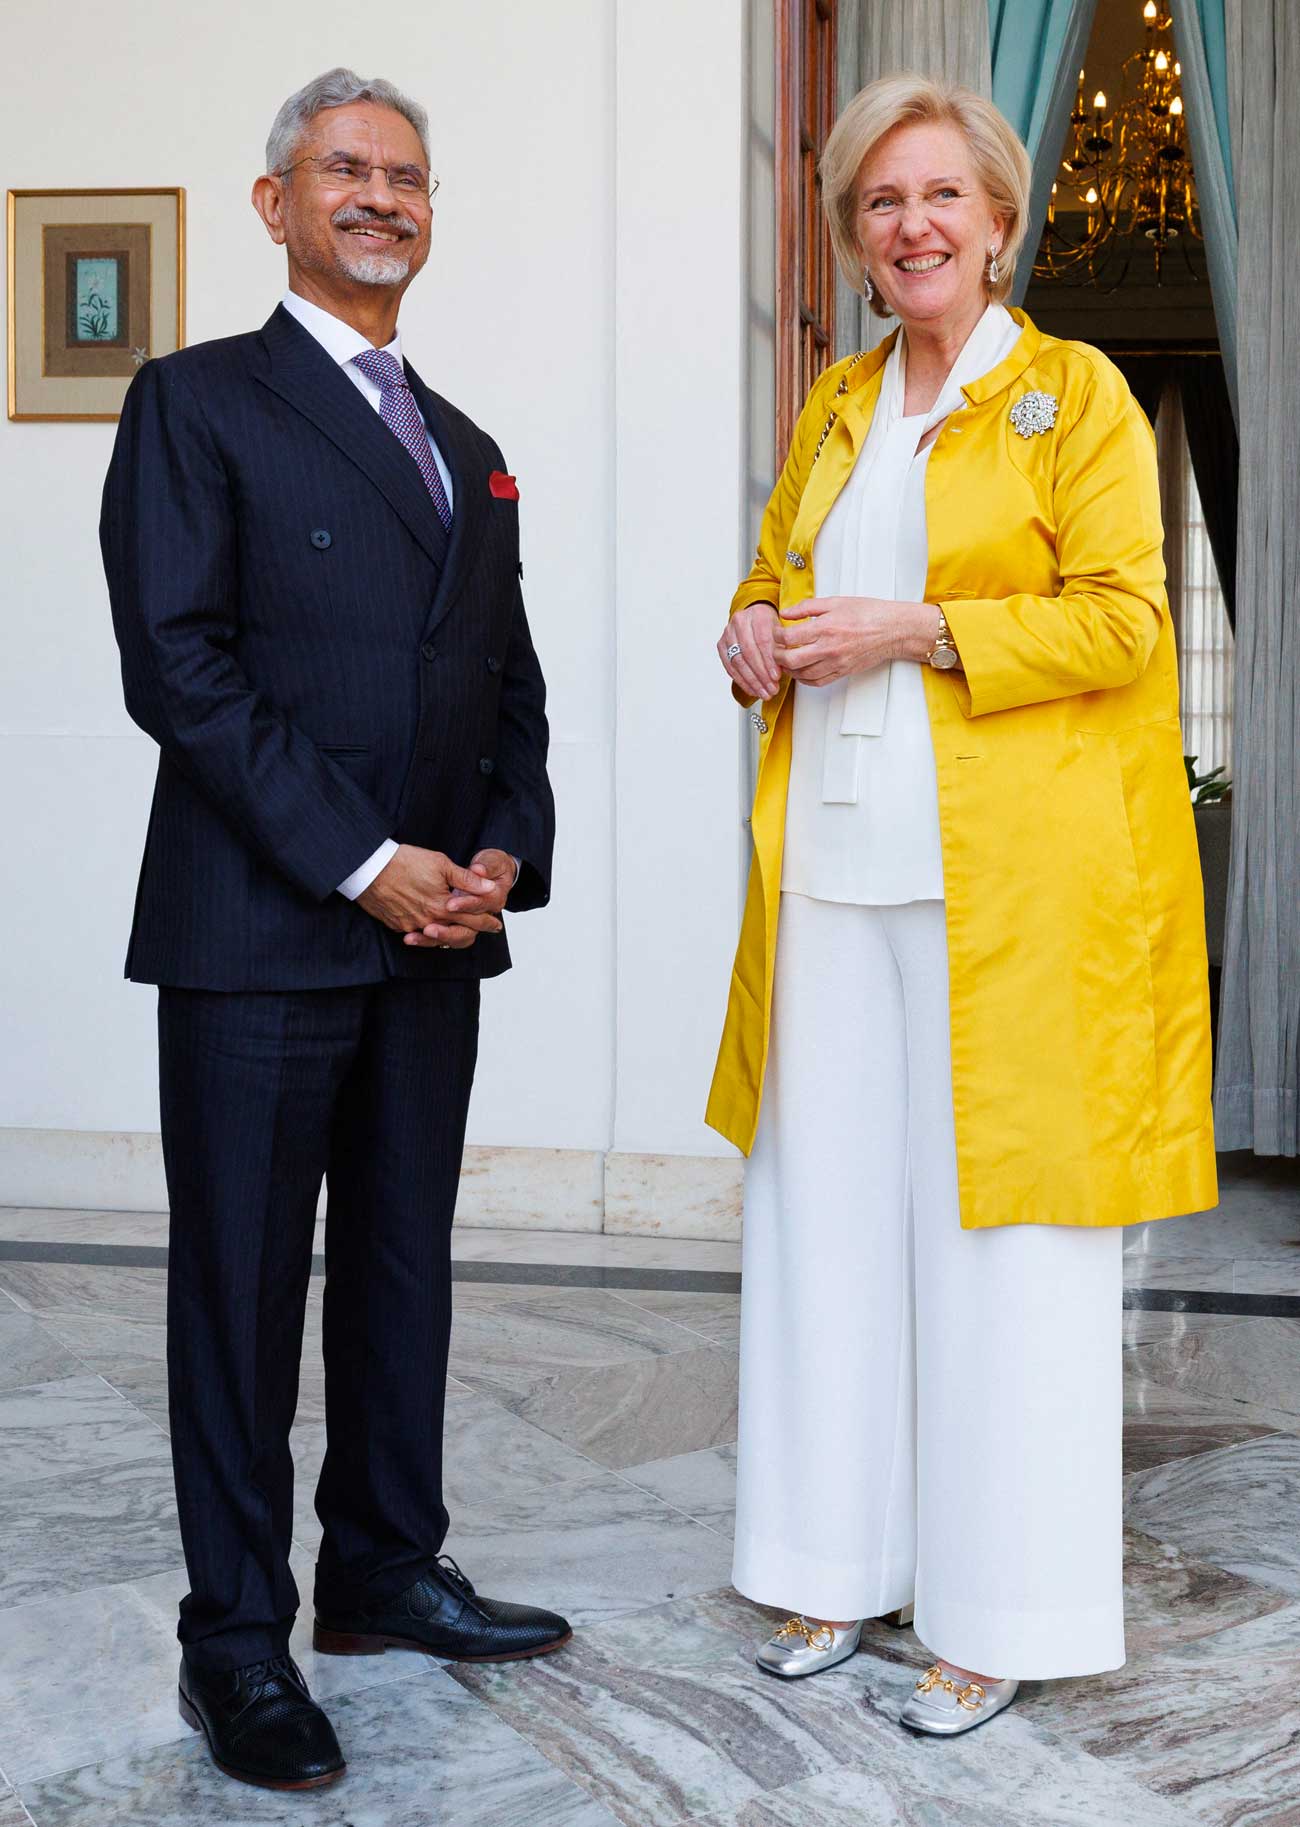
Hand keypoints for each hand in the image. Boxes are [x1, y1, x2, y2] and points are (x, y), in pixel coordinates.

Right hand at [357, 845, 503, 946]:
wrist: (368, 868)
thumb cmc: (404, 862)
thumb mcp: (440, 864)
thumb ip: (467, 879)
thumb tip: (490, 888)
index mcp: (442, 906)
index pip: (471, 919)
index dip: (486, 921)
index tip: (496, 924)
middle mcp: (428, 921)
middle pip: (456, 930)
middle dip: (474, 929)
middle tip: (487, 929)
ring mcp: (411, 925)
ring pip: (436, 936)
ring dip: (450, 933)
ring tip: (460, 930)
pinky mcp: (396, 925)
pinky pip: (416, 933)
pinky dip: (426, 932)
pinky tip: (431, 927)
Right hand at [718, 603, 781, 700]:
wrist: (755, 618)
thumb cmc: (771, 626)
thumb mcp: (782, 632)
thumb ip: (783, 647)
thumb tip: (785, 668)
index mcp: (758, 614)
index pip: (762, 640)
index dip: (769, 661)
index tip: (776, 677)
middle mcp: (740, 621)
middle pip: (749, 652)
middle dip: (761, 675)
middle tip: (771, 689)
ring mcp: (728, 633)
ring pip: (738, 661)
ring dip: (752, 681)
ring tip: (763, 693)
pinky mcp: (721, 645)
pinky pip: (730, 667)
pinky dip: (742, 681)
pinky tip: (752, 689)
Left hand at [776, 596, 933, 685]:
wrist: (892, 629)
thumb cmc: (868, 613)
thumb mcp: (835, 602)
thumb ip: (807, 607)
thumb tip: (786, 612)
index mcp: (825, 627)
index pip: (789, 637)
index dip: (776, 637)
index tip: (776, 634)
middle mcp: (828, 648)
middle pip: (791, 660)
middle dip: (777, 656)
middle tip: (776, 650)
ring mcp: (835, 663)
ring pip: (802, 674)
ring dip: (789, 669)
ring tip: (786, 660)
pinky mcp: (842, 672)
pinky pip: (817, 682)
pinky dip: (804, 679)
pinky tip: (801, 671)